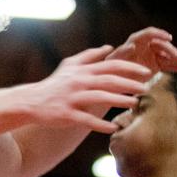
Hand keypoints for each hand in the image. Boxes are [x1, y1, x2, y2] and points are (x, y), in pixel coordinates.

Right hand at [26, 45, 151, 132]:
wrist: (30, 101)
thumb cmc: (53, 84)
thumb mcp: (69, 66)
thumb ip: (89, 56)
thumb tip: (109, 48)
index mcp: (82, 71)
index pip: (111, 66)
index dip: (130, 68)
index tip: (146, 72)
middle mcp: (78, 82)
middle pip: (109, 80)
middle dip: (129, 84)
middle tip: (145, 89)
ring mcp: (72, 98)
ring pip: (100, 98)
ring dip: (119, 100)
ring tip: (135, 104)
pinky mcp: (66, 114)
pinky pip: (86, 119)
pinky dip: (100, 125)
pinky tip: (113, 128)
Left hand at [110, 28, 176, 74]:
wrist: (115, 78)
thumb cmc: (112, 67)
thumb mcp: (114, 60)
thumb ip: (122, 52)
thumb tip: (131, 45)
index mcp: (136, 41)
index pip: (150, 33)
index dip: (160, 34)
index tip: (169, 38)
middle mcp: (146, 46)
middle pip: (161, 44)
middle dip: (170, 50)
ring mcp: (152, 55)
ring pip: (166, 54)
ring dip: (175, 58)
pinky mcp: (156, 64)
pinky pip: (167, 64)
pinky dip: (173, 66)